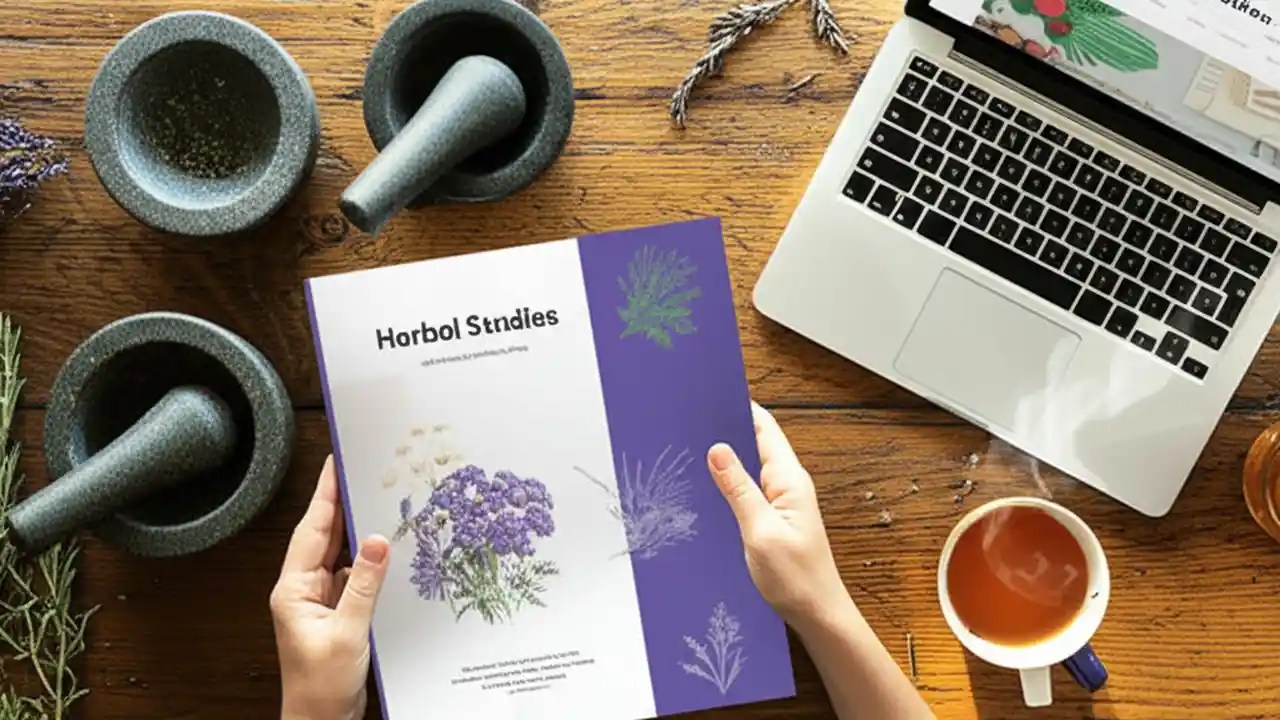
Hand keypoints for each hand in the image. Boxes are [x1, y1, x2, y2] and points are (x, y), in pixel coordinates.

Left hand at [271, 456, 389, 719]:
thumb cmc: (320, 686)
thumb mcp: (347, 632)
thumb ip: (365, 586)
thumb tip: (377, 542)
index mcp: (293, 590)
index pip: (312, 531)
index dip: (324, 495)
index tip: (336, 464)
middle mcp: (304, 591)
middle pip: (324, 537)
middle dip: (341, 504)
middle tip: (360, 471)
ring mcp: (321, 602)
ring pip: (341, 556)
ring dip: (357, 532)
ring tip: (377, 502)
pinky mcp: (338, 614)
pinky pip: (354, 577)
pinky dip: (368, 561)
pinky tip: (385, 551)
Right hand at [707, 403, 848, 623]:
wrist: (818, 616)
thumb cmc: (798, 580)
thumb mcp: (760, 532)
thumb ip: (738, 489)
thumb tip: (717, 450)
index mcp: (790, 480)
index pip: (765, 428)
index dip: (740, 408)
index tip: (712, 395)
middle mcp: (789, 485)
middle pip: (756, 444)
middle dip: (728, 431)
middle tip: (691, 422)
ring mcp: (782, 502)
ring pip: (751, 468)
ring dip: (727, 459)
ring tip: (692, 451)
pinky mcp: (775, 519)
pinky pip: (750, 491)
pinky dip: (731, 485)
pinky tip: (710, 489)